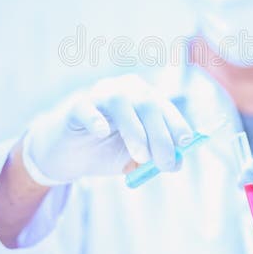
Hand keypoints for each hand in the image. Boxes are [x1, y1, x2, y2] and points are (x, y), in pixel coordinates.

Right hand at [22, 74, 193, 185]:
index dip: (176, 124)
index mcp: (142, 99)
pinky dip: (96, 119)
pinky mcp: (75, 107)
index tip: (186, 144)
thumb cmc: (105, 151)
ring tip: (140, 157)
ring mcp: (98, 95)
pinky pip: (87, 108)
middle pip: (147, 103)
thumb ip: (156, 158)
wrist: (66, 156)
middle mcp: (124, 90)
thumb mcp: (134, 158)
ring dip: (135, 130)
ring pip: (121, 102)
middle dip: (160, 134)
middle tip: (164, 163)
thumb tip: (178, 163)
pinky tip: (101, 133)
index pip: (164, 107)